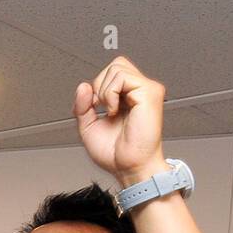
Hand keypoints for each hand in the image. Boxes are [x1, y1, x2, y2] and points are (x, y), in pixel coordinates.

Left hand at [73, 56, 166, 184]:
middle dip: (100, 84)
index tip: (95, 108)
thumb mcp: (89, 127)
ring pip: (117, 67)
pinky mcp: (150, 93)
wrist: (128, 168)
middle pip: (115, 64)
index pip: (112, 72)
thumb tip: (83, 86)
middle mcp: (139, 91)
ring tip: (110, 111)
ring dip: (104, 91)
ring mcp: (146, 90)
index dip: (98, 86)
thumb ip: (83, 106)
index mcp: (128, 97)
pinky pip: (122, 77)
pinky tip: (114, 111)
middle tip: (103, 108)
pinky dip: (109, 94)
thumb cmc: (115, 154)